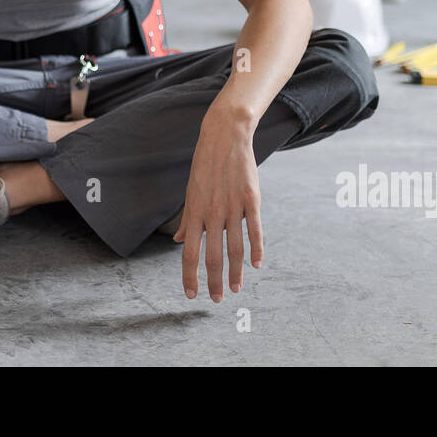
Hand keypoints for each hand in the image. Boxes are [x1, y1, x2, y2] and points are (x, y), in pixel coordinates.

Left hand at [176, 110, 261, 300]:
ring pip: (234, 248)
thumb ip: (187, 219)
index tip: (191, 294)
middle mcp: (212, 212)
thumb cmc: (205, 166)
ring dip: (236, 272)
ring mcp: (232, 206)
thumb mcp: (191, 191)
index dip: (190, 276)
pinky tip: (257, 265)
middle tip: (217, 299)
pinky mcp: (251, 199)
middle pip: (212, 256)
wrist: (225, 137)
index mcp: (195, 212)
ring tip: (237, 288)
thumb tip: (180, 241)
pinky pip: (254, 229)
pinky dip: (256, 249)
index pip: (190, 252)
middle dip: (213, 281)